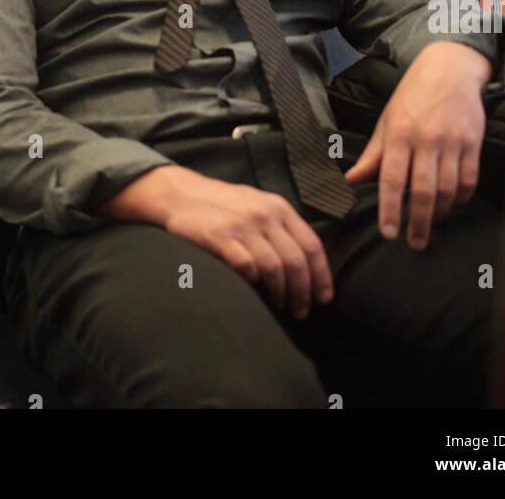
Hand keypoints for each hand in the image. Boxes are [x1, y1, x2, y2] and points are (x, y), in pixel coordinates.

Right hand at [98, 164, 333, 319]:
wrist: (181, 194)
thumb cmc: (223, 205)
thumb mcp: (258, 204)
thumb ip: (280, 226)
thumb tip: (307, 263)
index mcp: (278, 207)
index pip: (311, 245)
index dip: (321, 275)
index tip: (323, 297)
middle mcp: (264, 215)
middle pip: (296, 261)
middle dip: (303, 292)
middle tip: (301, 311)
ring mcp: (242, 226)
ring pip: (274, 268)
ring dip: (280, 295)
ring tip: (279, 307)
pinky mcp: (220, 237)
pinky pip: (246, 266)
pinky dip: (254, 283)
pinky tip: (254, 292)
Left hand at [343, 42, 490, 249]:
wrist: (449, 68)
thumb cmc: (412, 96)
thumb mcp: (386, 120)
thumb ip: (372, 155)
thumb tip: (351, 181)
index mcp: (399, 133)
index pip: (391, 178)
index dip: (389, 208)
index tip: (388, 233)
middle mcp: (426, 138)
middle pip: (422, 190)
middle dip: (418, 222)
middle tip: (414, 243)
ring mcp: (452, 140)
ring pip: (447, 189)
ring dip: (439, 212)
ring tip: (430, 223)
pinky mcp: (473, 141)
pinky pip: (469, 179)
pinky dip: (461, 198)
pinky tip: (452, 204)